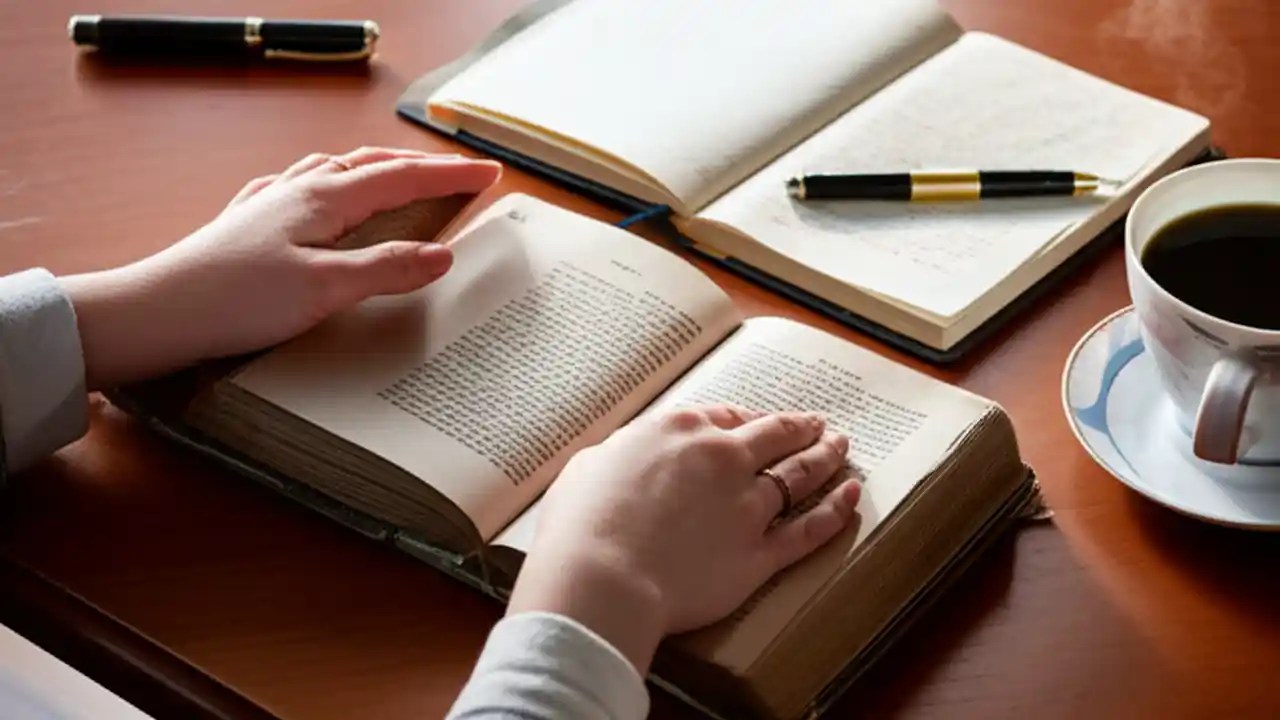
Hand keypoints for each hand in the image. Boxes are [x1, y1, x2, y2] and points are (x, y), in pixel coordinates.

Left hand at [61, 147, 500, 388]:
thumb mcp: (323, 289)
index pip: (401, 178)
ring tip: (405, 176)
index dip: (449, 176)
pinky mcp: (249, 224)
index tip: (489, 172)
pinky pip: (308, 188)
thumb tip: (442, 255)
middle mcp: (297, 190)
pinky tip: (326, 195)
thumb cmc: (236, 301)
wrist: (157, 312)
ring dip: (379, 169)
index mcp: (322, 199)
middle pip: (371, 165)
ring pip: (338, 171)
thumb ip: (386, 268)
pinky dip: (338, 184)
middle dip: (422, 167)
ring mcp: (270, 204)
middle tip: (461, 173)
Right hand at [508, 405, 861, 672]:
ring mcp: (746, 504)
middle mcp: (721, 458)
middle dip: (800, 426)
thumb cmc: (580, 526)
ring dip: (826, 457)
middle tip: (817, 424)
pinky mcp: (760, 554)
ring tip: (842, 447)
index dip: (747, 419)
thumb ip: (616, 456)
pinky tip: (852, 498)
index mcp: (678, 430)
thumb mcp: (586, 468)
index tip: (757, 422)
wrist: (602, 578)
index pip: (726, 416)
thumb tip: (621, 458)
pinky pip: (809, 530)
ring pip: (800, 473)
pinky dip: (836, 512)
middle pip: (774, 434)